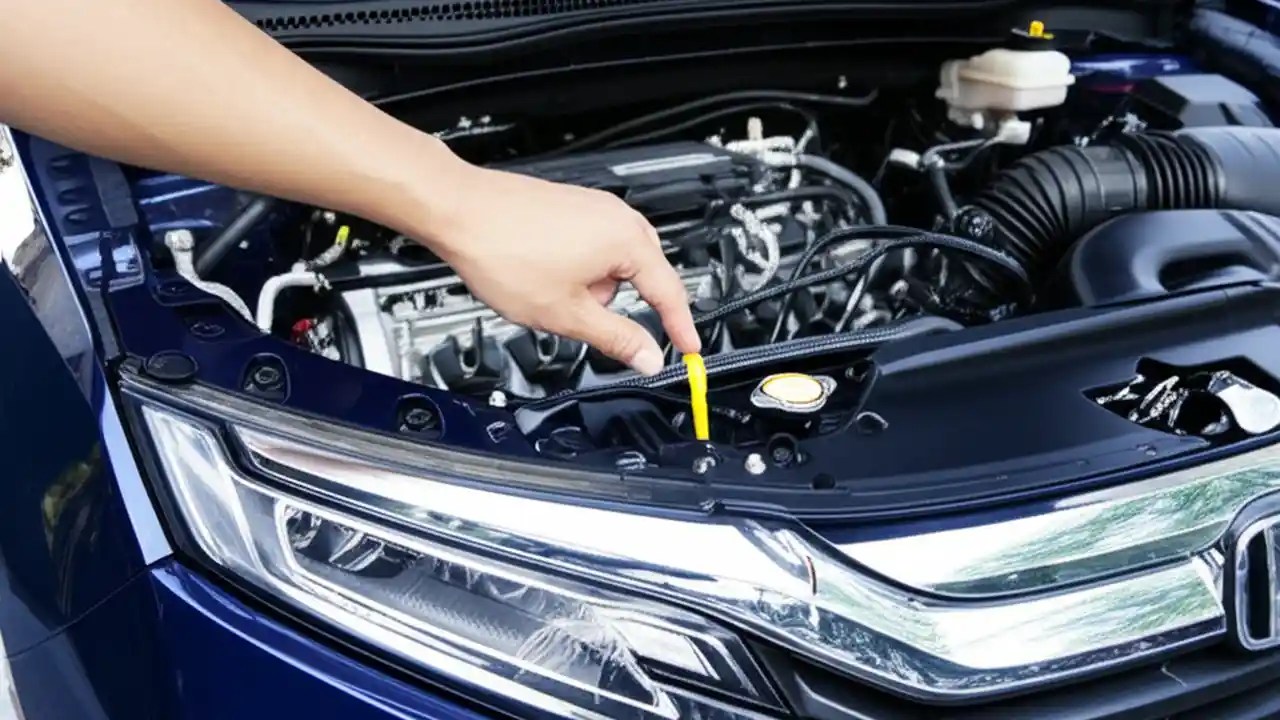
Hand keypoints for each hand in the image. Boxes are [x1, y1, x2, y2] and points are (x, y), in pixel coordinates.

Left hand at [411, 163, 700, 375]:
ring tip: (550, 294)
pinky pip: (591, 247)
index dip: (681, 327)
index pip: (670, 292)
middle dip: (619, 305)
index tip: (690, 348)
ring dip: (592, 288)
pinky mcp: (571, 206)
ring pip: (612, 263)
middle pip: (643, 276)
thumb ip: (616, 338)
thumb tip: (648, 357)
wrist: (458, 210)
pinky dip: (576, 269)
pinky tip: (543, 275)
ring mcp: (593, 207)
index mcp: (627, 241)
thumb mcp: (567, 313)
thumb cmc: (504, 251)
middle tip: (587, 324)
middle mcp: (616, 217)